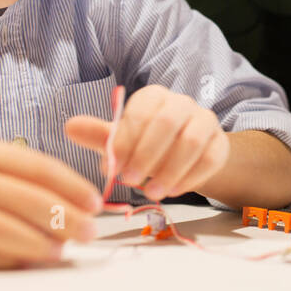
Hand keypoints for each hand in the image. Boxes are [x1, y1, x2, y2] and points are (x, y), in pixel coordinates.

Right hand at [0, 137, 100, 268]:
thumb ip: (19, 172)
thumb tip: (72, 201)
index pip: (38, 167)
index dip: (72, 186)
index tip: (94, 202)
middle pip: (26, 201)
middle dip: (65, 218)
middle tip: (88, 231)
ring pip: (3, 231)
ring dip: (39, 243)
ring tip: (62, 250)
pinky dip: (7, 260)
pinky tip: (27, 260)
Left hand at [65, 84, 229, 200]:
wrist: (185, 157)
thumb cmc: (146, 147)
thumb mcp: (120, 142)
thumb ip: (98, 136)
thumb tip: (69, 126)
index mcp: (154, 97)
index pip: (141, 112)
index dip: (127, 140)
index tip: (115, 167)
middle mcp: (181, 103)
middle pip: (167, 123)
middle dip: (147, 155)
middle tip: (131, 182)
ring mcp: (204, 121)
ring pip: (191, 142)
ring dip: (169, 170)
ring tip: (151, 193)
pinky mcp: (220, 143)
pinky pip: (209, 159)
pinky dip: (190, 178)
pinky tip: (173, 191)